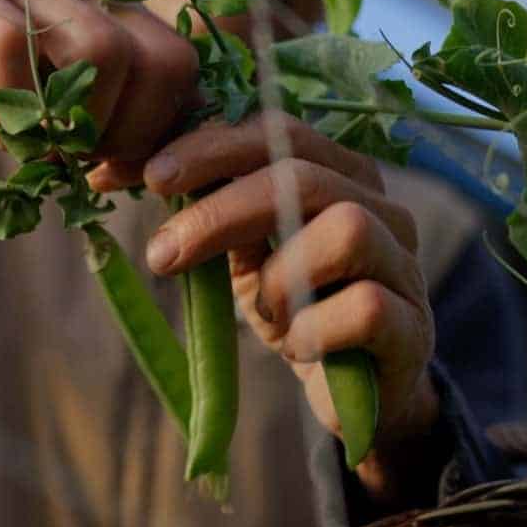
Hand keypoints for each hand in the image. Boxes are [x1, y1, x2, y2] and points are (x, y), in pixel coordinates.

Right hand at [0, 0, 198, 161]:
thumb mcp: (44, 83)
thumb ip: (90, 115)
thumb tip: (131, 172)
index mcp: (112, 11)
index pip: (183, 68)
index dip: (159, 134)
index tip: (114, 173)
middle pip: (162, 60)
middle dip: (131, 135)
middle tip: (82, 166)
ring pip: (102, 50)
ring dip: (79, 124)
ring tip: (42, 150)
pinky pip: (10, 47)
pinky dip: (12, 107)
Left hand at [121, 113, 447, 503]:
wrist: (357, 396)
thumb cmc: (296, 310)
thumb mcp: (243, 252)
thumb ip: (204, 206)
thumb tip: (112, 169)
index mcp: (339, 172)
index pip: (275, 130)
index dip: (205, 146)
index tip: (141, 176)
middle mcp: (383, 206)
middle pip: (303, 174)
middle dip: (221, 208)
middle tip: (163, 251)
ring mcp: (406, 264)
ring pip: (347, 229)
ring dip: (282, 277)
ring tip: (264, 315)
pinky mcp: (413, 326)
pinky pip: (365, 308)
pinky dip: (314, 330)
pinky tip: (298, 348)